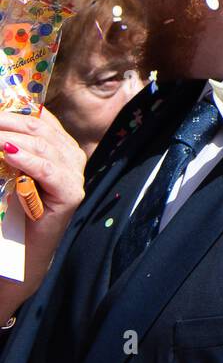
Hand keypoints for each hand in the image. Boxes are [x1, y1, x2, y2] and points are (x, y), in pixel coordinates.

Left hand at [0, 107, 85, 313]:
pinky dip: (26, 159)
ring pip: (43, 146)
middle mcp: (72, 156)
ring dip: (10, 137)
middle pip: (40, 129)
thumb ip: (11, 147)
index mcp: (60, 146)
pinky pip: (48, 170)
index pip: (40, 119)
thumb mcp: (11, 170)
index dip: (16, 110)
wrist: (19, 252)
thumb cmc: (11, 210)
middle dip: (8, 120)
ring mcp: (75, 174)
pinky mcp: (71, 194)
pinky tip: (7, 154)